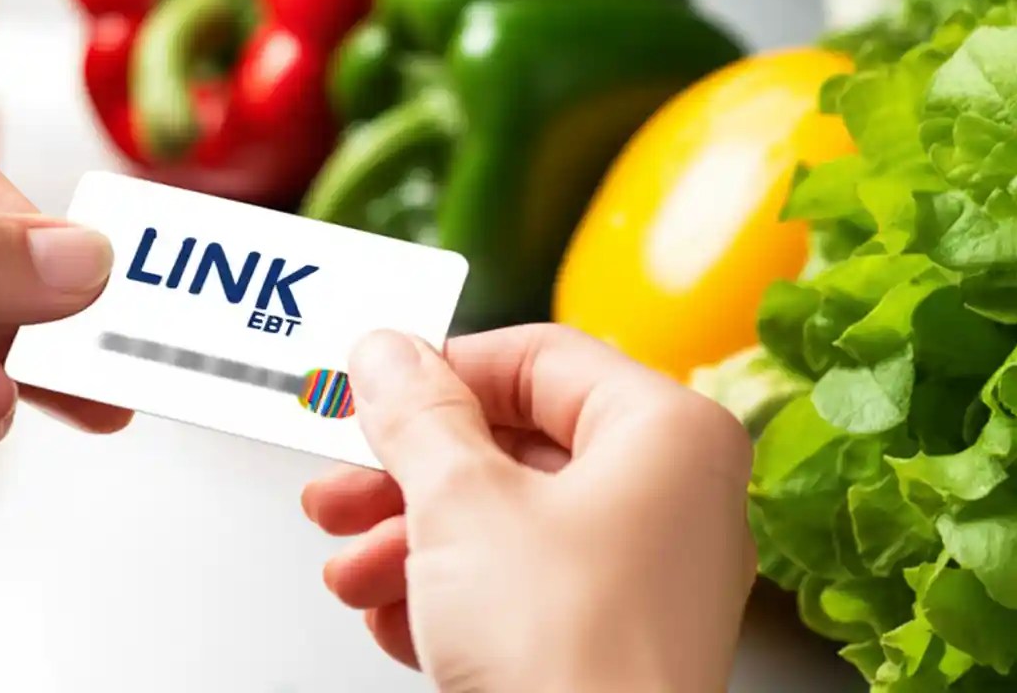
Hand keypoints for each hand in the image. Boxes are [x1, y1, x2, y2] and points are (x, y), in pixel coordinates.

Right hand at [302, 325, 755, 691]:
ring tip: (355, 572)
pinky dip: (450, 598)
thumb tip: (388, 355)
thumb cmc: (570, 660)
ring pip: (504, 523)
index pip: (539, 358)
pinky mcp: (608, 637)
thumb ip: (417, 413)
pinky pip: (517, 587)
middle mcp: (671, 498)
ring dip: (411, 544)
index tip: (376, 392)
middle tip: (345, 485)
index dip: (442, 371)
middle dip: (408, 476)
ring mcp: (642, 574)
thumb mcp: (462, 505)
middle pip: (512, 447)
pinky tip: (399, 621)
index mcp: (667, 435)